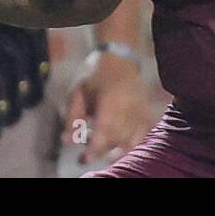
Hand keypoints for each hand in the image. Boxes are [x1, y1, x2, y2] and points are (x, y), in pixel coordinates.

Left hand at [62, 49, 153, 163]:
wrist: (120, 57)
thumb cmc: (96, 73)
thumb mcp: (78, 92)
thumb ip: (72, 118)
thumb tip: (67, 141)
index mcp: (110, 101)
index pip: (104, 133)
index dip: (94, 150)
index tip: (83, 159)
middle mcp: (129, 107)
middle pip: (117, 140)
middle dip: (101, 151)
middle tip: (87, 153)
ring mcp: (141, 110)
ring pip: (131, 140)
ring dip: (115, 149)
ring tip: (103, 149)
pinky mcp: (147, 111)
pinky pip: (142, 134)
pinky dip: (132, 143)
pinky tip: (120, 144)